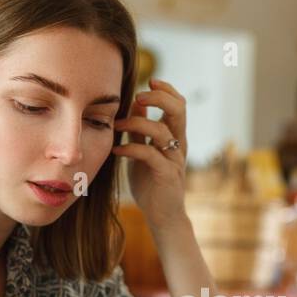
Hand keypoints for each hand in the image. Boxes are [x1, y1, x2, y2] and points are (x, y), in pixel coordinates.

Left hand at [112, 78, 187, 229]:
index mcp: (175, 136)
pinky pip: (150, 154)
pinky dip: (131, 149)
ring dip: (137, 123)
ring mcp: (175, 159)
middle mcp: (179, 145)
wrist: (162, 216)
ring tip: (118, 126)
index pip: (178, 103)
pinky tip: (117, 151)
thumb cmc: (151, 183)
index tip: (148, 80)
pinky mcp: (167, 175)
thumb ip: (141, 131)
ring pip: (162, 130)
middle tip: (138, 97)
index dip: (165, 89)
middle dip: (158, 97)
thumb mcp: (144, 152)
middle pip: (178, 110)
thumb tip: (133, 105)